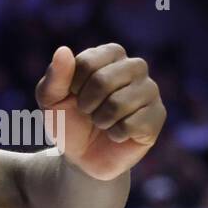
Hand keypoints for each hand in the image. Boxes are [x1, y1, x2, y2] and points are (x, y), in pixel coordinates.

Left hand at [35, 44, 166, 180]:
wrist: (82, 156)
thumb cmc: (68, 121)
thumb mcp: (51, 100)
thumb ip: (54, 77)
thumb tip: (62, 50)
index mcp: (110, 55)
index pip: (88, 61)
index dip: (73, 86)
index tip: (73, 95)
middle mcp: (135, 67)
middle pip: (104, 80)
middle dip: (86, 104)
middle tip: (87, 111)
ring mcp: (150, 91)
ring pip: (119, 103)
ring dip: (100, 120)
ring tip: (102, 122)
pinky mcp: (157, 116)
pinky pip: (132, 124)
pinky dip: (115, 134)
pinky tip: (116, 134)